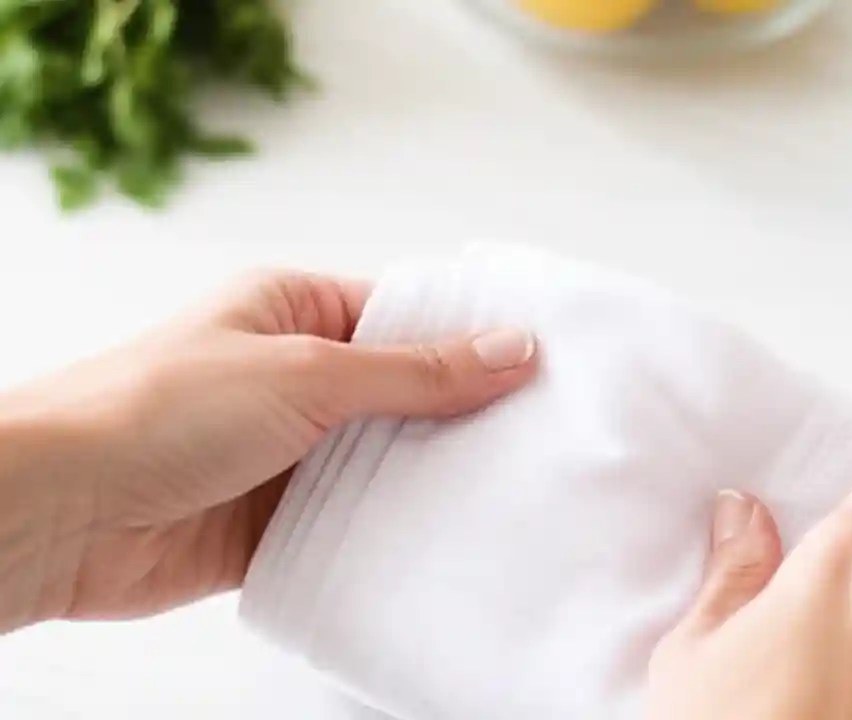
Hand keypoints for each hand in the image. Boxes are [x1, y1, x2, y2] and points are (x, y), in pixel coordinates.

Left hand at [0, 272, 537, 629]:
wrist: (58, 514)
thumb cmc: (155, 411)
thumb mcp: (306, 371)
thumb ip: (415, 372)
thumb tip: (508, 349)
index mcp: (294, 312)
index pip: (405, 319)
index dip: (471, 341)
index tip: (541, 364)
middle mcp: (295, 379)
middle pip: (404, 396)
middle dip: (462, 419)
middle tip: (542, 436)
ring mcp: (288, 453)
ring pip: (384, 465)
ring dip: (430, 482)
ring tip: (511, 493)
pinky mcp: (277, 522)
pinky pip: (354, 527)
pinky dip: (392, 536)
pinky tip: (446, 544)